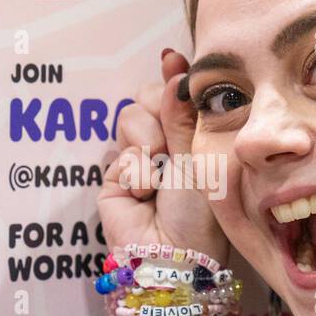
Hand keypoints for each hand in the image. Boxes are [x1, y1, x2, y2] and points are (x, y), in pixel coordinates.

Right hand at [99, 49, 229, 266]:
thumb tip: (173, 64)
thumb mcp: (199, 156)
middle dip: (159, 111)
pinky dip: (135, 171)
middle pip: (148, 96)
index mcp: (194, 137)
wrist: (174, 256)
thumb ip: (182, 112)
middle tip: (171, 142)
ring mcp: (138, 159)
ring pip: (131, 117)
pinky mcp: (114, 177)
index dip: (174, 76)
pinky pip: (120, 151)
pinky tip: (144, 194)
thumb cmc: (200, 213)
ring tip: (159, 175)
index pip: (178, 93)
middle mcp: (166, 144)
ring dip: (148, 143)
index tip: (172, 59)